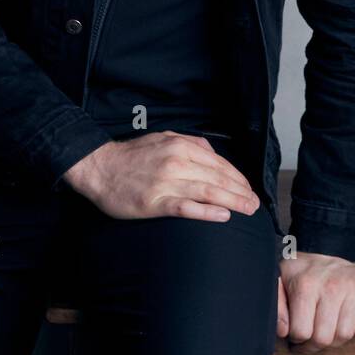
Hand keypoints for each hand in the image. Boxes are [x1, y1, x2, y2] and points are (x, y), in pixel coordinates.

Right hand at [61, 130, 259, 220]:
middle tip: (255, 203)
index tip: (248, 188)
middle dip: (241, 191)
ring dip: (232, 201)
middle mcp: (176, 162)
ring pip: (208, 192)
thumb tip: (213, 152)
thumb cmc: (132, 155)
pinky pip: (187, 208)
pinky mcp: (155, 202)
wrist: (100, 167)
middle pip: (218, 178)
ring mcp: (166, 183)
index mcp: (180, 145)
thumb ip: (189, 143)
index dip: (237, 177)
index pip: (218, 163)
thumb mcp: (163, 138)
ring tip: (247, 209)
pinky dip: (207, 212)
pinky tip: (222, 216)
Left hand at [276, 252, 354, 352]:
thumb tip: (283, 331)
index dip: (296, 339)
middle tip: (310, 338)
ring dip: (335, 339)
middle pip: (324, 338)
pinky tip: (346, 320)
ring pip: (346, 334)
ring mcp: (353, 287)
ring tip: (325, 329)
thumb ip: (276, 306)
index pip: (302, 332)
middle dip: (314, 345)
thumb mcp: (278, 280)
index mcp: (306, 284)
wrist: (324, 246)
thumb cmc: (301, 270)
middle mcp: (332, 286)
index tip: (295, 333)